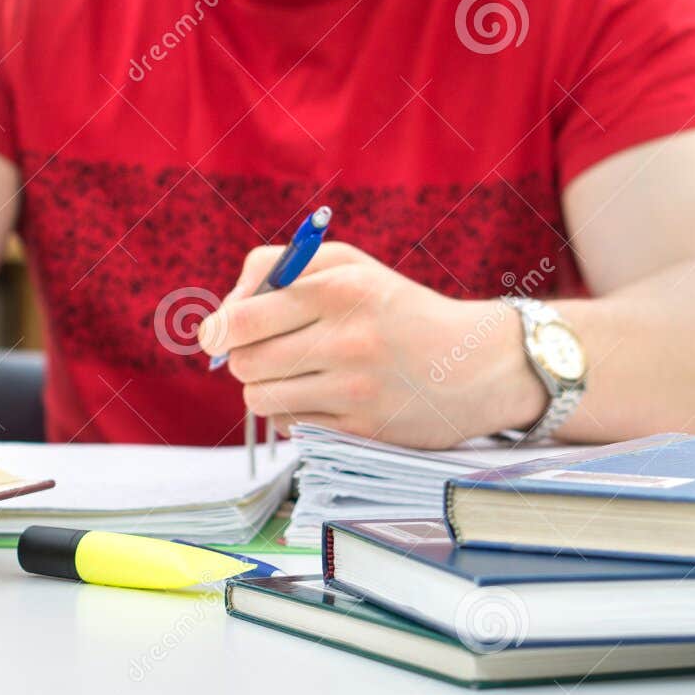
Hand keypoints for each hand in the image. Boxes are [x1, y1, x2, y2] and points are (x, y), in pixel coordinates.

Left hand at [198, 242, 546, 448]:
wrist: (477, 362)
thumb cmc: (395, 308)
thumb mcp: (347, 266)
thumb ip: (277, 269)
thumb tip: (220, 315)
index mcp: (340, 290)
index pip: (241, 319)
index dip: (218, 329)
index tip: (218, 333)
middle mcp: (347, 339)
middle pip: (243, 361)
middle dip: (243, 356)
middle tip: (269, 349)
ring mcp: (355, 389)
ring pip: (259, 397)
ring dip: (265, 387)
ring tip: (295, 372)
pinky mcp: (361, 428)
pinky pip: (289, 425)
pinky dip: (291, 412)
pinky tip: (319, 396)